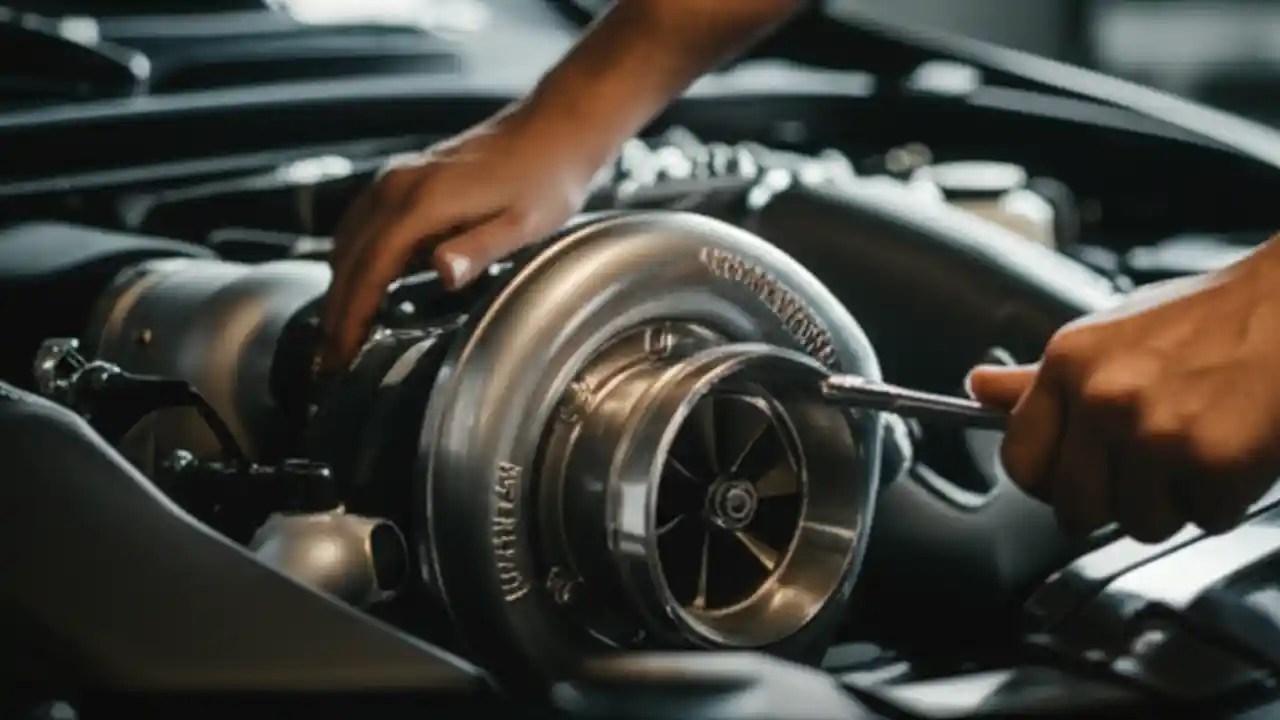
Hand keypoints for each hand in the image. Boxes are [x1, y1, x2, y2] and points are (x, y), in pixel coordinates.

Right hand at [318, 103, 602, 370]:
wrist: (555, 127)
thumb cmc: (546, 178)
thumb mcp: (525, 223)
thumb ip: (480, 248)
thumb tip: (442, 273)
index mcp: (423, 202)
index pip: (370, 270)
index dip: (351, 316)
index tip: (340, 356)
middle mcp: (399, 186)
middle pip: (350, 258)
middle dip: (337, 311)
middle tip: (331, 360)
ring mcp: (399, 177)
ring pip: (349, 240)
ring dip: (340, 287)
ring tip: (340, 332)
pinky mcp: (407, 176)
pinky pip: (362, 222)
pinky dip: (352, 258)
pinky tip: (358, 283)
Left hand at [968, 240, 1279, 541]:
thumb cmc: (1209, 321)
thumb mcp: (1108, 335)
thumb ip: (1040, 378)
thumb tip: (979, 389)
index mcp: (1068, 365)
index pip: (1020, 462)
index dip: (1047, 481)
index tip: (1070, 478)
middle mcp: (1103, 398)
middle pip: (1075, 509)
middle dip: (1113, 501)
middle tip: (1148, 467)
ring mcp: (1156, 433)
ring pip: (1140, 523)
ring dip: (1174, 501)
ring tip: (1197, 445)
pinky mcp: (1214, 461)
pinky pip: (1203, 519)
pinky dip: (1224, 498)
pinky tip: (1233, 450)